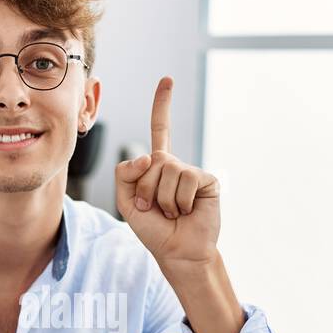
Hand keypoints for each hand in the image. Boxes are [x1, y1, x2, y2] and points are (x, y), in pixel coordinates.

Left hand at [115, 77, 221, 269]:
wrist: (178, 251)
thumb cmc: (154, 229)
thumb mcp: (127, 202)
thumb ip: (125, 174)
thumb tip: (150, 156)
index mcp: (158, 167)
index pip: (160, 131)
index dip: (162, 105)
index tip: (167, 80)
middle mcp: (176, 165)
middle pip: (151, 162)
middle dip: (145, 190)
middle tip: (155, 209)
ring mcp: (192, 172)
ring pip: (166, 171)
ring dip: (162, 199)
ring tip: (172, 212)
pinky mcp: (207, 180)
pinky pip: (185, 180)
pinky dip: (180, 201)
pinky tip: (187, 211)